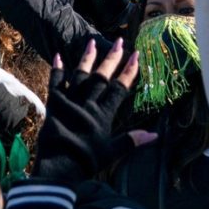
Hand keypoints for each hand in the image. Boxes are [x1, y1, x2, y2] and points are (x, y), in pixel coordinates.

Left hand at [31, 37, 145, 181]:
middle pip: (101, 77)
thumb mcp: (112, 152)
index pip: (119, 88)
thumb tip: (154, 135)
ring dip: (87, 58)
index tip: (136, 56)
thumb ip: (132, 140)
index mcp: (103, 114)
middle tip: (119, 41)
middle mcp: (88, 103)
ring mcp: (70, 101)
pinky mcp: (54, 104)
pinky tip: (58, 56)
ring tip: (92, 42)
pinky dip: (57, 70)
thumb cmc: (87, 161)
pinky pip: (55, 83)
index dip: (128, 72)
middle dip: (111, 58)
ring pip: (80, 75)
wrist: (59, 166)